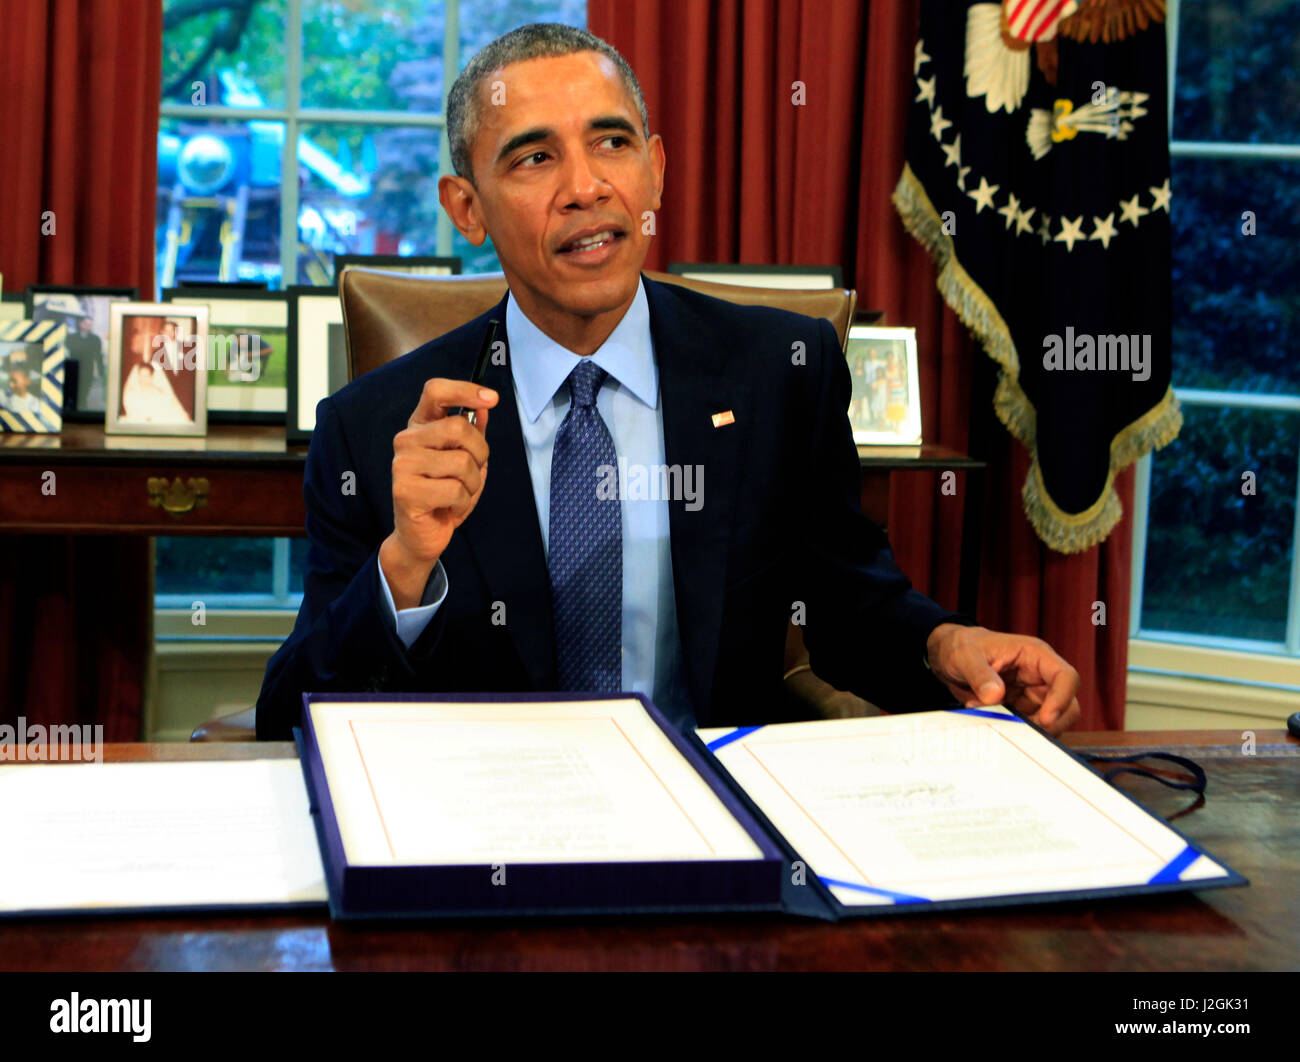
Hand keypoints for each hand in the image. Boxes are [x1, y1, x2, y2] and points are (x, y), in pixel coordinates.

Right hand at [380, 378, 497, 608]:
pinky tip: (447, 508)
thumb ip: (473, 434)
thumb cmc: (444, 496)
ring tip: (458, 494)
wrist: (422, 536)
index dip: (464, 390)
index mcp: (419, 427)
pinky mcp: (406, 491)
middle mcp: (406, 440)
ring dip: (472, 484)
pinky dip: (462, 503)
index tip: (491, 398)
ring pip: (462, 462)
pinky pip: (455, 490)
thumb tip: (485, 406)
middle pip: (459, 427)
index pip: (435, 392)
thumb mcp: (465, 461)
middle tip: (472, 472)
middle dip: (480, 453)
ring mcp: (403, 465)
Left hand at [925, 623, 1081, 734]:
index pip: (1066, 677)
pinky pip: (1028, 727)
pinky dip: (1014, 731)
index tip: (1045, 719)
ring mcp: (1032, 695)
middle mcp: (1039, 676)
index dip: (1062, 699)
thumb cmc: (961, 647)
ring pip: (1050, 721)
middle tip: (1021, 730)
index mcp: (1035, 656)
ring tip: (994, 718)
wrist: (948, 656)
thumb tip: (995, 696)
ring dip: (1027, 728)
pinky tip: (992, 720)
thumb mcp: (965, 657)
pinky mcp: (1021, 709)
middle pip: (1067, 705)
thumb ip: (980, 675)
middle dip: (1050, 723)